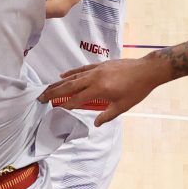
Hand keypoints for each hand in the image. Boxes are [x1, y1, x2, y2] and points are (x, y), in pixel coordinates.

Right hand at [44, 56, 165, 125]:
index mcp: (100, 90)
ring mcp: (97, 70)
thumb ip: (107, 115)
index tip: (55, 110)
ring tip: (47, 88)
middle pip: (70, 86)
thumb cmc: (137, 90)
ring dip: (59, 83)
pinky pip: (82, 69)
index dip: (66, 105)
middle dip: (54, 92)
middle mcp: (95, 78)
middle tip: (40, 97)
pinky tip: (63, 75)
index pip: (78, 99)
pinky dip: (72, 72)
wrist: (147, 70)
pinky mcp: (100, 65)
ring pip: (74, 77)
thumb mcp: (123, 106)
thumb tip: (96, 124)